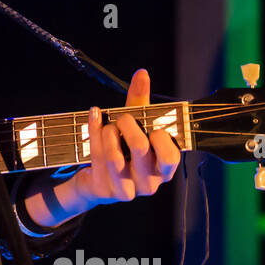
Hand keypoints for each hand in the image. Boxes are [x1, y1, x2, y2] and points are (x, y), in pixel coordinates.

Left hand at [70, 68, 180, 207]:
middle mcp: (150, 184)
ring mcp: (127, 191)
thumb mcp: (136, 126)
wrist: (97, 179)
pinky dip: (93, 132)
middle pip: (140, 148)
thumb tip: (142, 73)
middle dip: (128, 125)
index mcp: (165, 170)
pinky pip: (97, 157)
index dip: (159, 136)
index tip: (150, 125)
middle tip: (123, 117)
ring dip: (107, 132)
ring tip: (107, 125)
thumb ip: (141, 102)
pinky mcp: (105, 191)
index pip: (170, 156)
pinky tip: (93, 117)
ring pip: (114, 156)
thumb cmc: (124, 148)